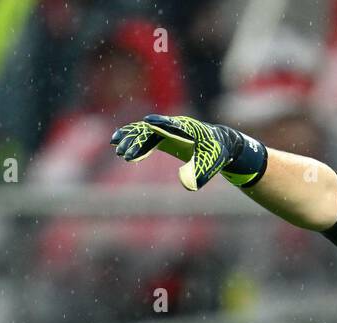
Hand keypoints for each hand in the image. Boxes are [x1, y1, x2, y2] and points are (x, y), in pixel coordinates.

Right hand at [110, 114, 266, 190]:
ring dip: (131, 140)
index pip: (170, 124)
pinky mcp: (162, 136)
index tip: (148, 122)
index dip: (159, 123)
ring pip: (144, 132)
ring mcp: (166, 129)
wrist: (218, 144)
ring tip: (118, 151)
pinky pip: (144, 137)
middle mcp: (173, 126)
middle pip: (151, 129)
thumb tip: (188, 185)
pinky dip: (133, 142)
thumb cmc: (216, 152)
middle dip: (137, 140)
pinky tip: (119, 149)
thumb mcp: (211, 163)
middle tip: (124, 153)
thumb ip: (201, 173)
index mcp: (187, 129)